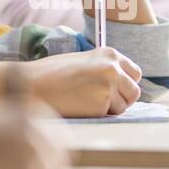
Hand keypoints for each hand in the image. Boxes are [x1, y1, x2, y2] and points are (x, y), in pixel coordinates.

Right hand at [26, 47, 141, 115]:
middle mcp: (114, 67)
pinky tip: (81, 106)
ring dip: (110, 109)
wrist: (34, 84)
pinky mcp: (102, 103)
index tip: (115, 89)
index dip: (126, 84)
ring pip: (124, 106)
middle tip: (102, 101)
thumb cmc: (54, 73)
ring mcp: (109, 85)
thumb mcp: (85, 61)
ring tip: (87, 101)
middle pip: (134, 91)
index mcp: (110, 54)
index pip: (135, 73)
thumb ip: (105, 68)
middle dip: (122, 99)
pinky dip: (98, 115)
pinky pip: (109, 115)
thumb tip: (122, 85)